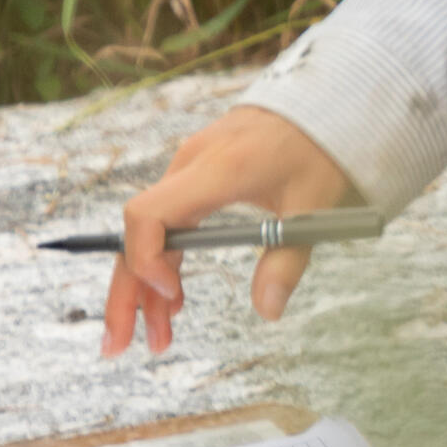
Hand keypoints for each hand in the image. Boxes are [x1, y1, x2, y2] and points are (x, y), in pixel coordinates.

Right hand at [101, 107, 350, 358]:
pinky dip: (165, 261)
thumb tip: (269, 311)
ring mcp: (190, 169)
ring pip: (150, 233)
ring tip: (159, 337)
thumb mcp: (314, 207)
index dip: (146, 260)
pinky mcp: (197, 175)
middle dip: (126, 292)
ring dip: (147, 286)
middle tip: (121, 346)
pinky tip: (173, 299)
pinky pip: (168, 221)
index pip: (149, 214)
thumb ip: (288, 259)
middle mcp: (191, 165)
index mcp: (217, 169)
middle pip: (138, 233)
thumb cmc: (323, 148)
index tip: (171, 296)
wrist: (325, 100)